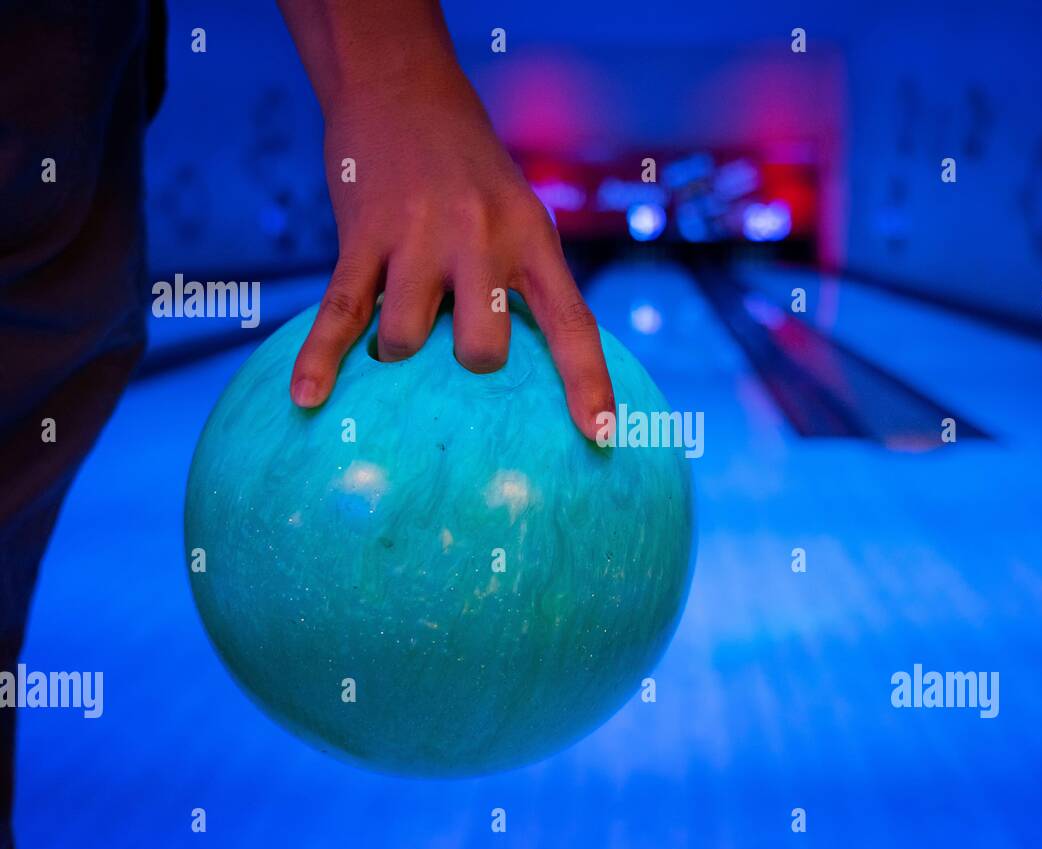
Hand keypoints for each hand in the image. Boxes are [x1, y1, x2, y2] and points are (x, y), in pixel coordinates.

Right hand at [280, 1, 613, 438]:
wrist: (402, 88)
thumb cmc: (470, 170)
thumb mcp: (519, 213)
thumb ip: (526, 282)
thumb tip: (531, 371)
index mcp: (532, 238)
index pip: (573, 324)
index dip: (589, 384)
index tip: (603, 435)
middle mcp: (482, 240)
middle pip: (482, 351)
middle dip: (469, 365)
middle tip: (456, 340)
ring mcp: (419, 237)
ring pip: (408, 340)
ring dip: (399, 351)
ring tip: (396, 322)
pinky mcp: (363, 235)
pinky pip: (342, 312)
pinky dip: (322, 359)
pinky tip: (307, 397)